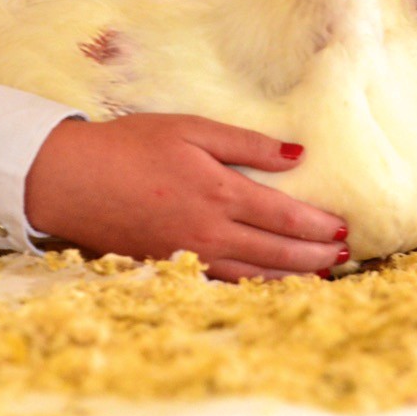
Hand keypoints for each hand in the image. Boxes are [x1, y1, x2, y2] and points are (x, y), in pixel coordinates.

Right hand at [22, 114, 350, 279]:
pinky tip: (268, 284)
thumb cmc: (130, 146)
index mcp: (220, 193)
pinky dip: (255, 286)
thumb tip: (298, 153)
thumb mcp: (191, 129)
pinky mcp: (172, 266)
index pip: (284, 216)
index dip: (318, 225)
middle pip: (277, 251)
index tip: (343, 227)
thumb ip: (246, 143)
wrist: (71, 181)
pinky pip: (225, 282)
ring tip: (320, 276)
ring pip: (254, 274)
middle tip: (344, 255)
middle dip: (314, 255)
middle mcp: (210, 231)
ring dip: (292, 276)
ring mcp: (191, 254)